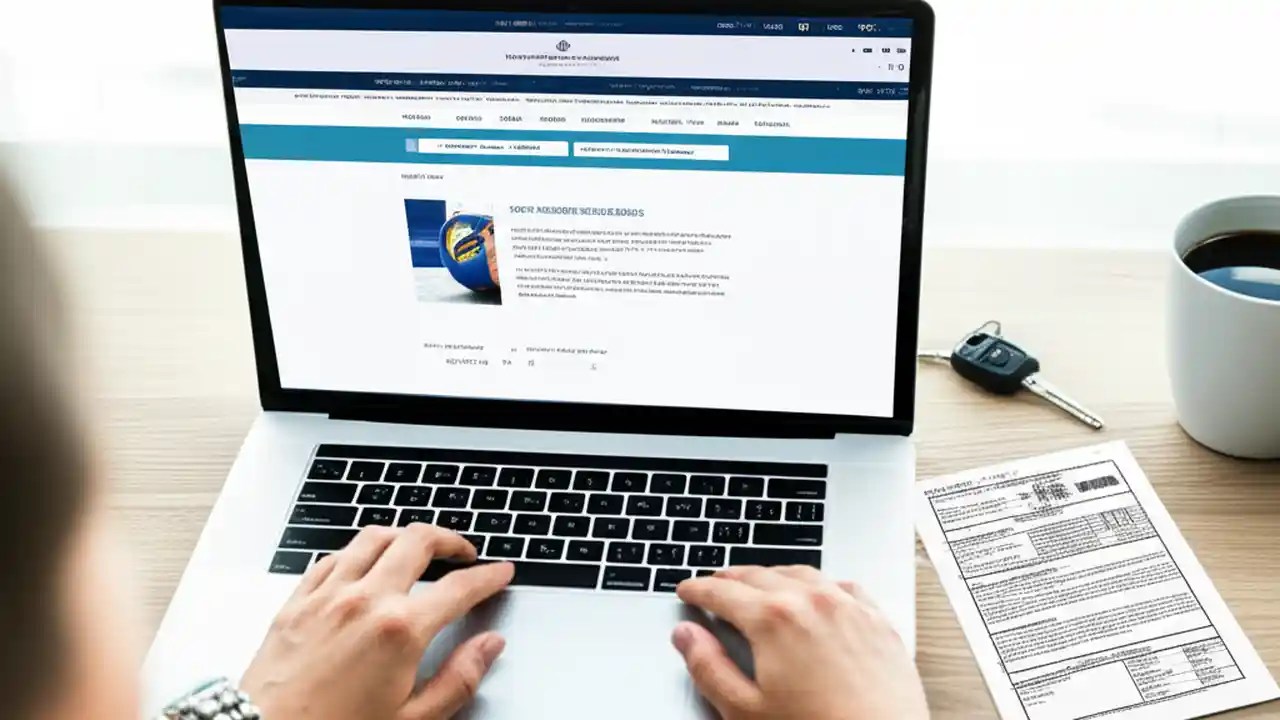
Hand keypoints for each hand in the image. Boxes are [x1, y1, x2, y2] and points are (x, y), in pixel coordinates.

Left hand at [241, 525, 513, 719]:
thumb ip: (458, 679)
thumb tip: (489, 647)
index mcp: (400, 631)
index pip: (460, 587)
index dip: (488, 577)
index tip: (500, 573)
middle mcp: (364, 601)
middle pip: (417, 541)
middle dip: (450, 540)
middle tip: (464, 552)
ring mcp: (327, 596)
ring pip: (373, 538)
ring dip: (403, 535)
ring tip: (417, 545)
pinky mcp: (296, 603)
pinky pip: (331, 557)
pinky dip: (356, 551)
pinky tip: (362, 561)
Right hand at [673, 566, 926, 719]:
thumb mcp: (746, 711)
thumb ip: (709, 668)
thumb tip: (686, 636)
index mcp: (774, 619)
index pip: (722, 592)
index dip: (698, 589)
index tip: (687, 590)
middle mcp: (812, 601)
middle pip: (758, 575)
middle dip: (730, 578)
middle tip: (714, 584)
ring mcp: (849, 607)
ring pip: (801, 573)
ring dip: (772, 575)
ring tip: (758, 584)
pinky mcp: (877, 620)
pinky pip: (842, 586)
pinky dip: (819, 584)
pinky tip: (816, 594)